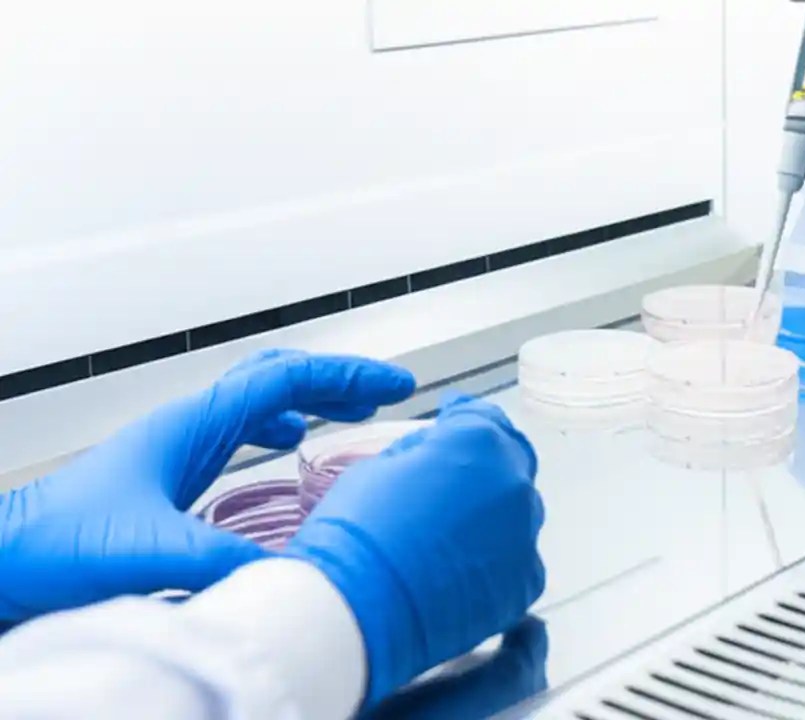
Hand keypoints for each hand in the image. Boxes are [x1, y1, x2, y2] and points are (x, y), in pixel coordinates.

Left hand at [0, 350, 415, 621]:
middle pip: (278, 379)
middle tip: (386, 393)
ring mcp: (180, 448)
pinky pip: (240, 434)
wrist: (6, 561)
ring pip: (260, 403)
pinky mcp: (173, 476)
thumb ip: (221, 562)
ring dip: (313, 399)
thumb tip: (294, 575)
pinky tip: (287, 450)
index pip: (285, 379)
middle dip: (339, 379)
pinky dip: (278, 428)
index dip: (348, 377)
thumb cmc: (54, 545)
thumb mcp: (148, 553)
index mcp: (191, 426)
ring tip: (351, 414)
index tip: (395, 384)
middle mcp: (189, 428)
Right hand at [285, 396, 544, 708]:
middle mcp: (513, 484)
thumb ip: (422, 455)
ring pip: (515, 515)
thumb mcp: (379, 467)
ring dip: (490, 516)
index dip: (464, 417)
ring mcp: (524, 536)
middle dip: (483, 465)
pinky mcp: (523, 584)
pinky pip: (516, 561)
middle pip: (508, 463)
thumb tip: (433, 459)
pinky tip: (460, 569)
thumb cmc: (356, 533)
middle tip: (453, 479)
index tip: (455, 418)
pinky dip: (495, 560)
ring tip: (449, 534)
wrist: (357, 608)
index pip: (482, 418)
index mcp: (478, 443)